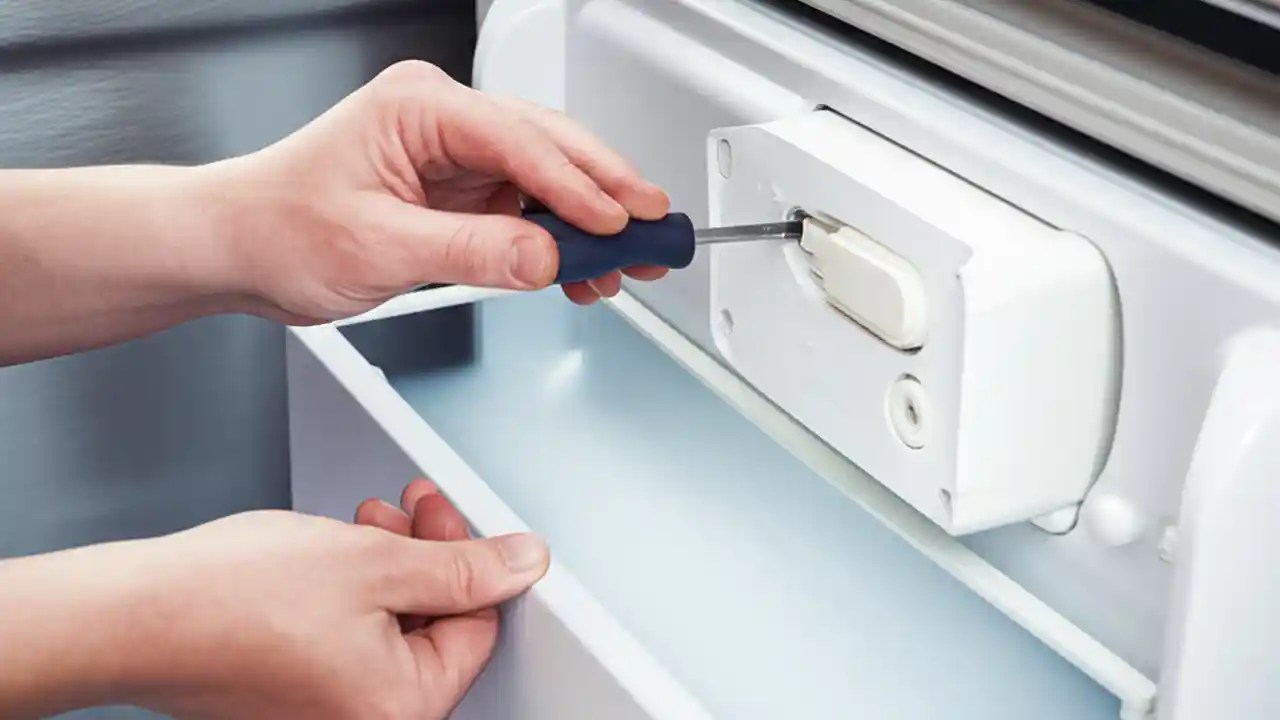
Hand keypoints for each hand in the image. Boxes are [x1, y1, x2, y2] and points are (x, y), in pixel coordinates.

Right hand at [0, 484, 548, 719]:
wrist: (130, 615)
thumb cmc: (228, 599)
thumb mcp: (375, 561)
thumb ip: (461, 566)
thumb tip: (522, 564)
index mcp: (400, 707)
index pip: (477, 626)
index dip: (468, 557)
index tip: (445, 512)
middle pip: (434, 628)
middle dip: (425, 556)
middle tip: (405, 510)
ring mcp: (327, 712)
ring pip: (390, 627)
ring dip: (387, 566)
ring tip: (358, 526)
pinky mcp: (295, 696)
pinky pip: (349, 641)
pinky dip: (349, 593)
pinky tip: (329, 557)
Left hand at [207, 60, 670, 322]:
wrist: (238, 248)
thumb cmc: (280, 228)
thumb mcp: (378, 246)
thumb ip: (469, 250)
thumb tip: (543, 255)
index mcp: (418, 108)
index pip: (520, 140)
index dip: (577, 185)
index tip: (618, 222)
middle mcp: (442, 122)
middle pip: (548, 148)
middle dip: (606, 193)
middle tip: (654, 231)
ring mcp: (453, 157)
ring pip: (544, 181)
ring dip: (588, 224)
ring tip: (628, 262)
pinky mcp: (457, 192)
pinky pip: (523, 211)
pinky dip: (555, 243)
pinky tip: (579, 271)